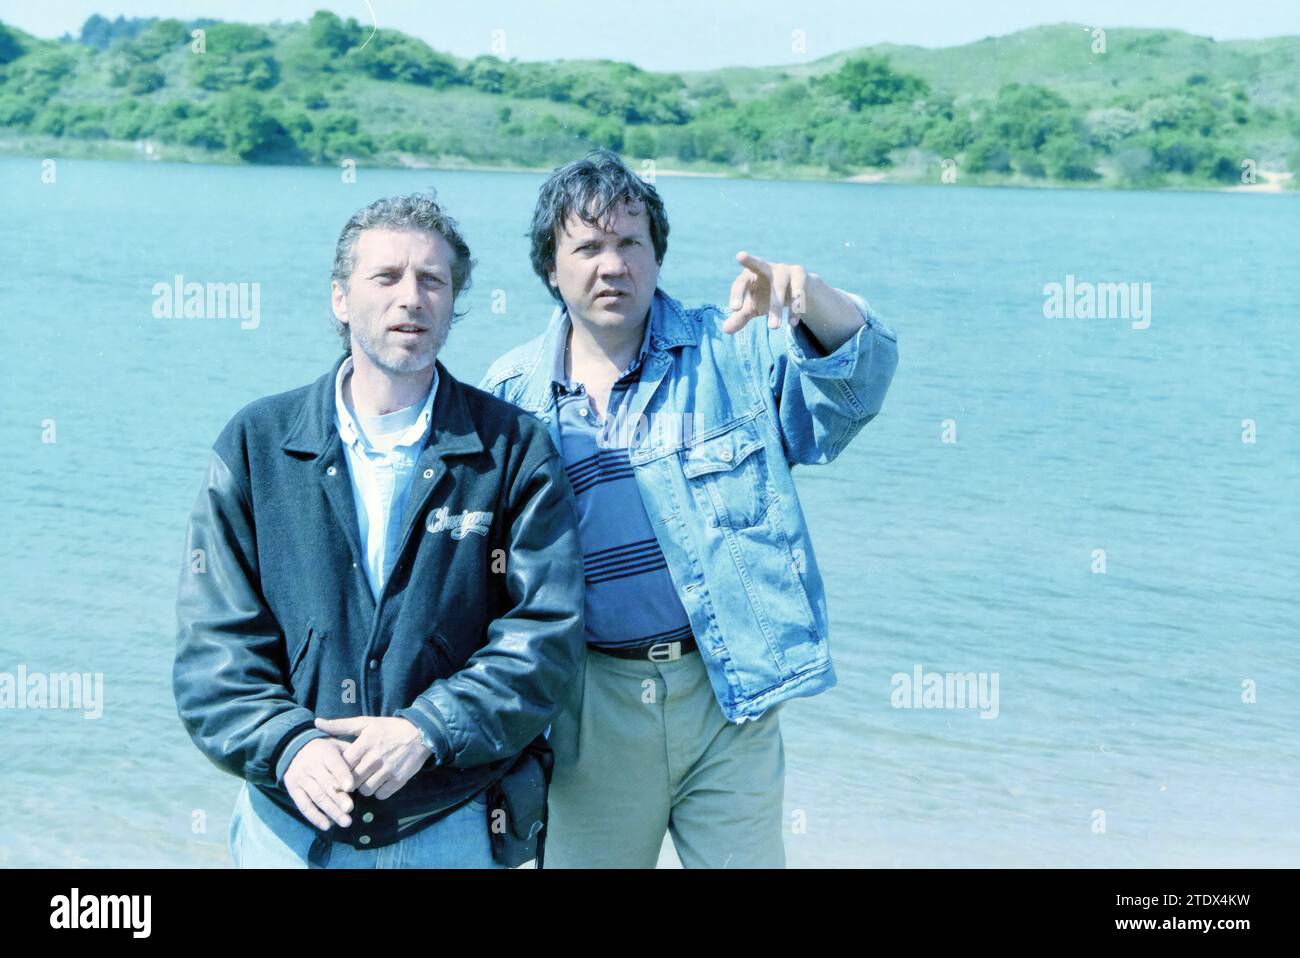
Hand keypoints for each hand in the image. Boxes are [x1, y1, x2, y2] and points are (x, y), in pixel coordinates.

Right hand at [283, 737, 356, 829]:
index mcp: (324, 752)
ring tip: (346, 822)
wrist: (294, 748)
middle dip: (338, 798)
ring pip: (316, 797)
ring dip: (331, 811)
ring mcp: (300, 778)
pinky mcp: (292, 789)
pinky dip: (315, 817)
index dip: (342, 776)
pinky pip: (303, 805)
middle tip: (350, 809)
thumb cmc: (325, 750)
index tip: (351, 787)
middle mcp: (310, 765)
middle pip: (326, 784)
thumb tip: (370, 765)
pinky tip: (327, 825)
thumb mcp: (337, 745)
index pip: (334, 764)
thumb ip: (351, 755)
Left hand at [314, 716, 432, 800]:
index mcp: (365, 743)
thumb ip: (340, 725)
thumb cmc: (389, 728)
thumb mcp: (365, 723)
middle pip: (352, 780)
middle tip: (350, 778)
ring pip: (365, 790)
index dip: (338, 770)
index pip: (342, 765)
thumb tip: (316, 722)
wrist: (421, 734)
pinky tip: (378, 782)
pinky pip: (381, 795)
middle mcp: (376, 758)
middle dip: (349, 781)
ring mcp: (388, 770)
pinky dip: (378, 791)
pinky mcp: (399, 780)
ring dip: (363, 787)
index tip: (338, 770)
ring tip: (365, 779)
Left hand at [724, 251, 815, 333]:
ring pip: (779, 287)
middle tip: (741, 263)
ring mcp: (784, 269)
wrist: (796, 291)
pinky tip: (792, 324)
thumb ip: (740, 317)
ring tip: (773, 328)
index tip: (735, 309)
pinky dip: (795, 308)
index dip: (737, 294)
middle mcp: (766, 267)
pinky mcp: (799, 274)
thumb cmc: (767, 297)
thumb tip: (725, 330)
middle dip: (750, 262)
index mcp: (750, 274)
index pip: (740, 282)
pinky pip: (797, 292)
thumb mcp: (753, 308)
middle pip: (758, 266)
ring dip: (776, 307)